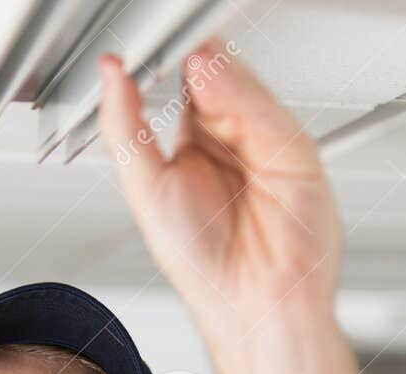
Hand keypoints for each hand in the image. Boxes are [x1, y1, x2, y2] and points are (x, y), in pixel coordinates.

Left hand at [96, 39, 342, 337]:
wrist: (254, 300)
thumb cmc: (202, 265)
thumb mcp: (144, 189)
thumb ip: (127, 128)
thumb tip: (112, 77)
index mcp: (191, 155)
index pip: (183, 92)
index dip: (163, 68)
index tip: (139, 51)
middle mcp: (229, 145)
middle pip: (213, 80)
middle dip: (190, 59)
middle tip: (168, 40)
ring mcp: (262, 143)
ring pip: (238, 87)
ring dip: (213, 69)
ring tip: (192, 62)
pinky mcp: (293, 149)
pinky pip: (265, 107)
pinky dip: (239, 88)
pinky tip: (215, 79)